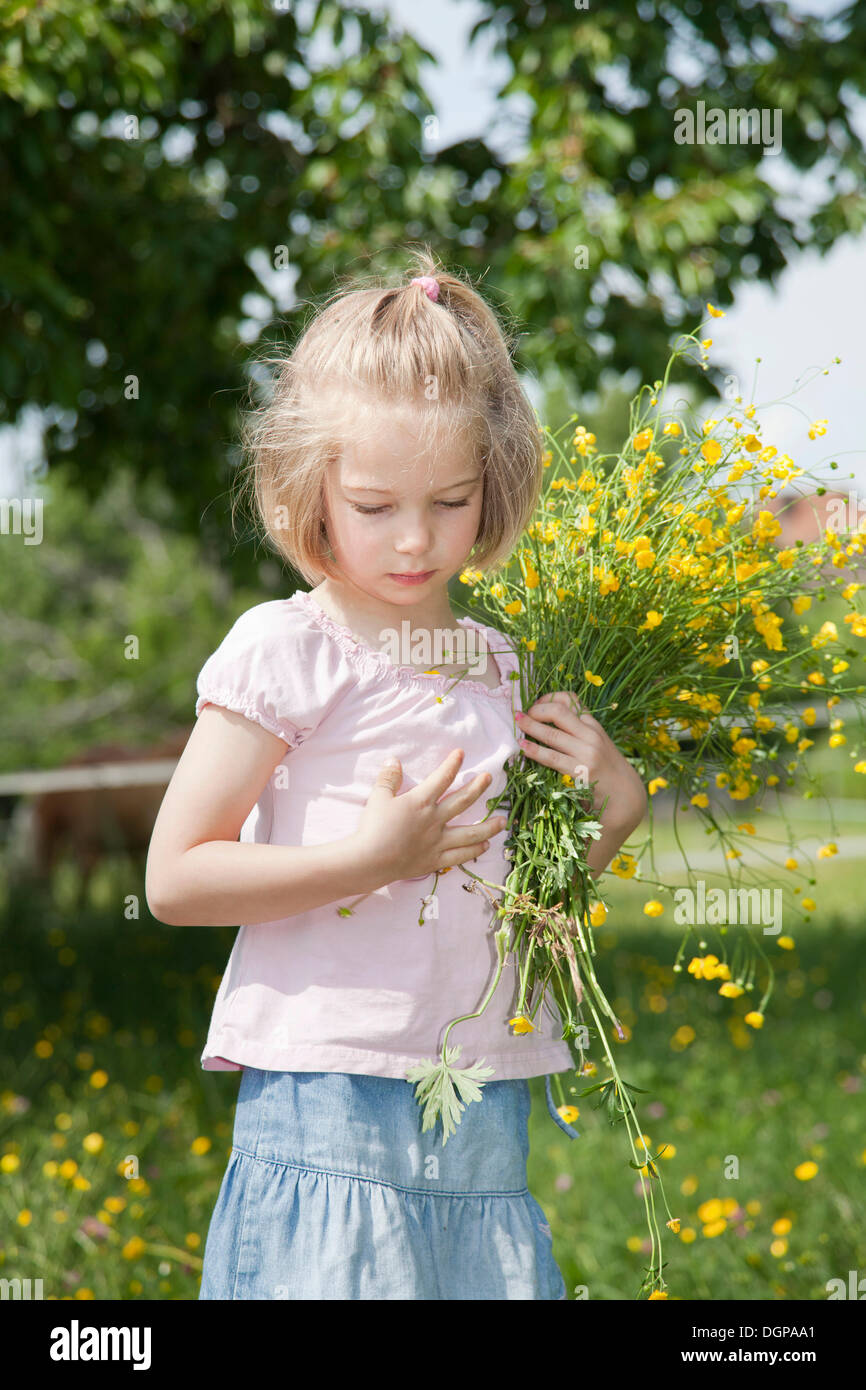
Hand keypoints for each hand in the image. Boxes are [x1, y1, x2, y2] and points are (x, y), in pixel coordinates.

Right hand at [350, 750, 507, 888]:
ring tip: (502, 821)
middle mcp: (435, 820)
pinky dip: (474, 851)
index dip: (452, 764)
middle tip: (489, 778)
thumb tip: (394, 760)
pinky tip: (484, 846)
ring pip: (470, 833)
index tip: (461, 753)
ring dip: (488, 826)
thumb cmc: (373, 828)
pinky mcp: (435, 860)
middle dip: (478, 787)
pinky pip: (460, 855)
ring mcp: (438, 842)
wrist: (370, 861)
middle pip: (463, 801)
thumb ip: (389, 778)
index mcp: (421, 802)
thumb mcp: (378, 797)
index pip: (441, 778)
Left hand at [514, 691, 646, 832]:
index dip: (548, 698)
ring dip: (530, 727)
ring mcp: (587, 752)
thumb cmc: (604, 766)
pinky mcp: (581, 771)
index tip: (535, 704)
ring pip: (551, 733)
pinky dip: (534, 750)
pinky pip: (552, 758)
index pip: (570, 699)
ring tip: (518, 724)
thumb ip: (577, 728)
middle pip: (558, 711)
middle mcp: (591, 734)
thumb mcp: (595, 741)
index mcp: (593, 724)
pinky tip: (524, 746)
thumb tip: (547, 716)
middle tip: (521, 715)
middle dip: (536, 710)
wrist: (624, 792)